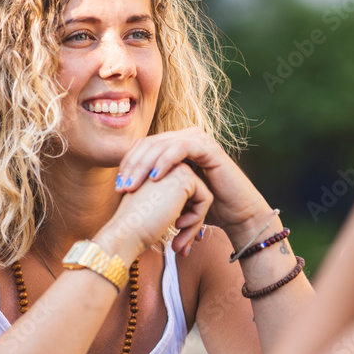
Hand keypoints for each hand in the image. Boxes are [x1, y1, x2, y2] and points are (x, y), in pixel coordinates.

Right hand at [97, 163, 212, 258]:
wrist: (126, 230)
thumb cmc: (137, 226)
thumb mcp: (158, 211)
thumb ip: (176, 208)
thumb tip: (198, 225)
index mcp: (160, 172)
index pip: (186, 196)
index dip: (185, 219)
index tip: (176, 239)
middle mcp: (168, 165)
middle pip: (196, 195)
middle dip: (192, 222)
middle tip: (180, 245)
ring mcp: (177, 168)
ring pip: (202, 198)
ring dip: (195, 223)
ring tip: (179, 242)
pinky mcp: (186, 178)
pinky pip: (206, 199)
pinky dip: (197, 218)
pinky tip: (178, 226)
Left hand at [115, 128, 270, 244]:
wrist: (235, 214)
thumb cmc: (205, 208)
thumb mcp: (172, 197)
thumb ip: (152, 189)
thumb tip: (120, 190)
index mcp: (174, 146)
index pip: (142, 148)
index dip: (127, 165)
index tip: (117, 188)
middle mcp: (184, 138)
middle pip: (148, 144)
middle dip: (132, 166)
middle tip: (121, 188)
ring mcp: (197, 140)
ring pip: (161, 145)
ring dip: (144, 166)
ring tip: (133, 185)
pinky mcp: (208, 147)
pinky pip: (181, 148)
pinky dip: (165, 161)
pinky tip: (154, 178)